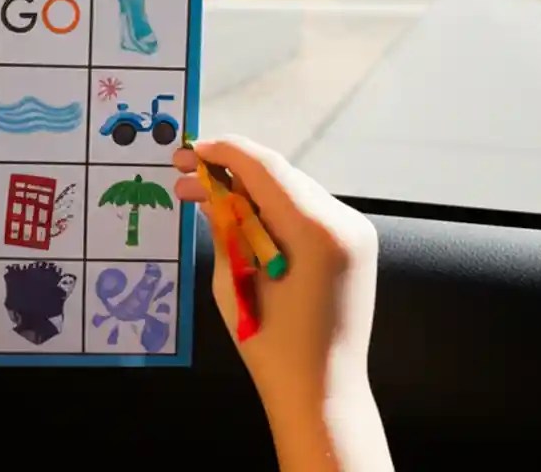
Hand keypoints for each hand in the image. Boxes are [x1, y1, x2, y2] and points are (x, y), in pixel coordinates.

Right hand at [174, 135, 390, 471]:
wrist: (323, 389)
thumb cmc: (271, 346)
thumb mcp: (234, 281)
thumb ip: (225, 227)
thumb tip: (209, 190)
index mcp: (315, 231)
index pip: (265, 168)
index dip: (225, 152)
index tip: (191, 149)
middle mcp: (342, 221)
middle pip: (280, 175)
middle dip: (232, 171)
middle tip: (186, 176)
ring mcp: (354, 230)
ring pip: (294, 189)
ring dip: (251, 189)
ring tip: (207, 198)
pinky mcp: (355, 242)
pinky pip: (309, 210)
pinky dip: (275, 207)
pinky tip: (242, 215)